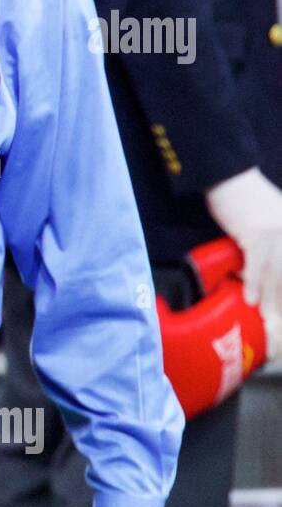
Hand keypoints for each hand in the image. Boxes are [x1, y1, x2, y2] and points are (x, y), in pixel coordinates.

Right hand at [206, 167, 281, 354]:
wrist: (229, 177)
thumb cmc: (250, 200)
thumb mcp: (275, 220)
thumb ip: (276, 247)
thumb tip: (271, 279)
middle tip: (281, 330)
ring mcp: (278, 234)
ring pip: (279, 276)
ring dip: (275, 303)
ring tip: (271, 324)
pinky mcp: (257, 234)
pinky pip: (257, 266)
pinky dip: (255, 285)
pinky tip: (252, 302)